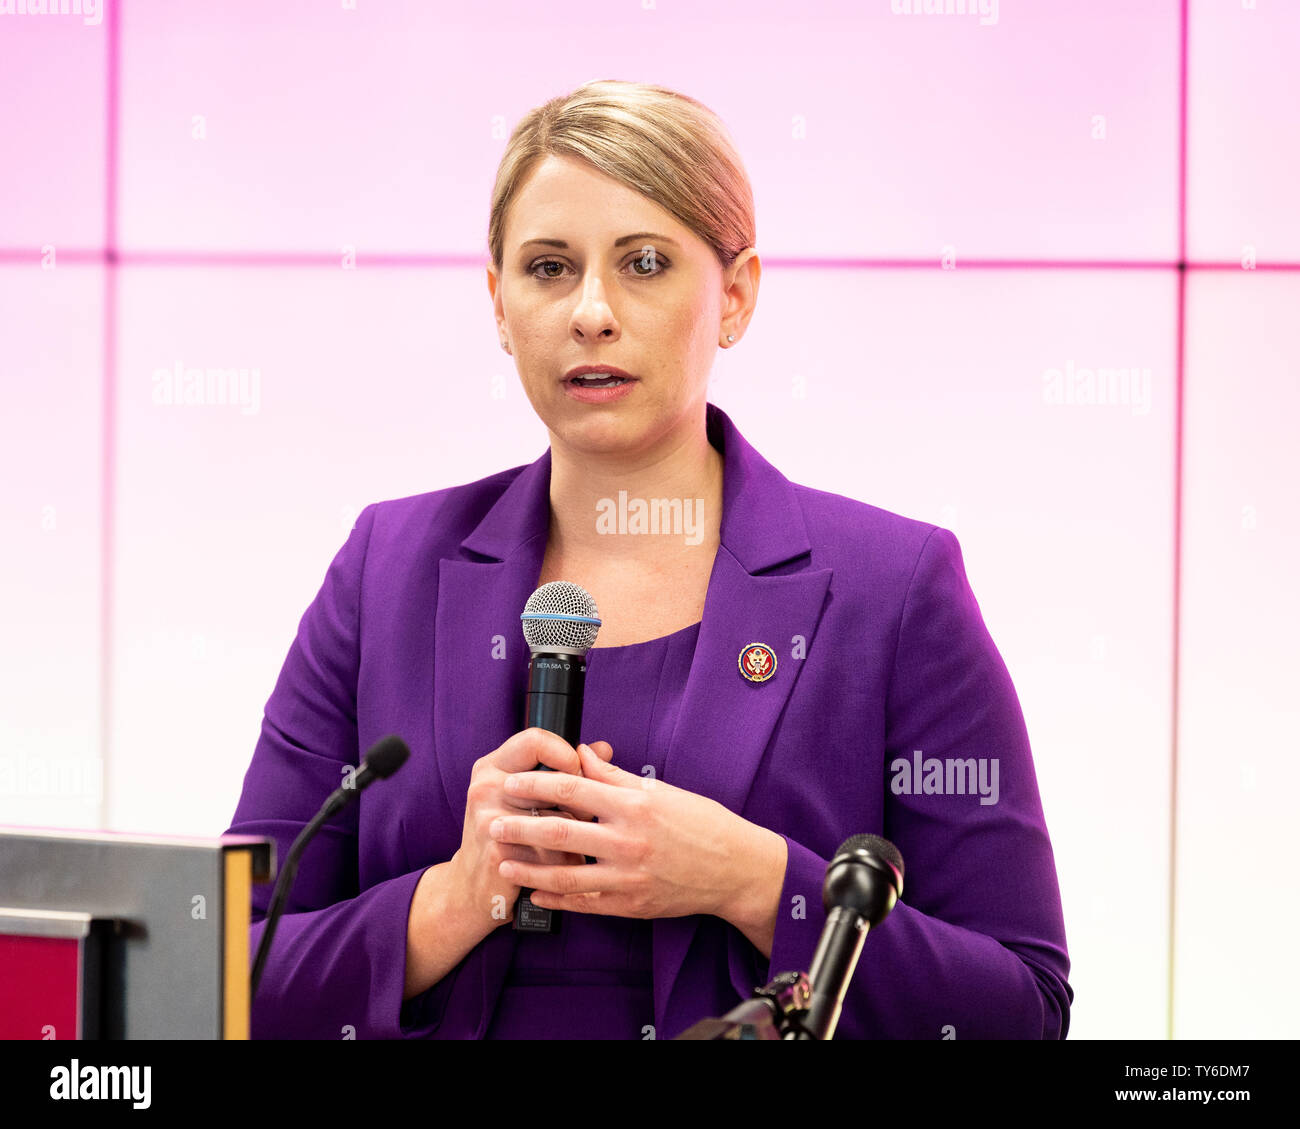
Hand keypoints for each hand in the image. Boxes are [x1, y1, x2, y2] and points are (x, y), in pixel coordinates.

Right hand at [447, 728, 613, 933]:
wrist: (472, 889)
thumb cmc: (509, 837)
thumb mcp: (527, 797)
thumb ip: (563, 769)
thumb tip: (603, 748)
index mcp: (492, 767)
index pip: (535, 740)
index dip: (566, 755)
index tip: (578, 775)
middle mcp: (485, 787)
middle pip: (554, 783)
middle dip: (579, 805)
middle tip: (585, 818)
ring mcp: (489, 821)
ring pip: (558, 822)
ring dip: (577, 838)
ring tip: (576, 845)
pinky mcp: (499, 853)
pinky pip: (552, 855)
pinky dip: (567, 864)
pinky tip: (562, 868)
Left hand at [487, 741, 783, 930]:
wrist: (735, 869)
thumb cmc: (700, 822)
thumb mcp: (659, 790)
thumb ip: (614, 776)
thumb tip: (579, 754)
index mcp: (634, 805)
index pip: (574, 791)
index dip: (536, 786)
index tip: (511, 783)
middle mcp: (629, 841)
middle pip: (562, 833)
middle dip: (521, 828)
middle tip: (491, 823)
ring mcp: (630, 877)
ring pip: (567, 876)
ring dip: (531, 869)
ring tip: (504, 862)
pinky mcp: (633, 905)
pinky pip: (586, 903)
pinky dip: (558, 899)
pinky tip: (537, 893)